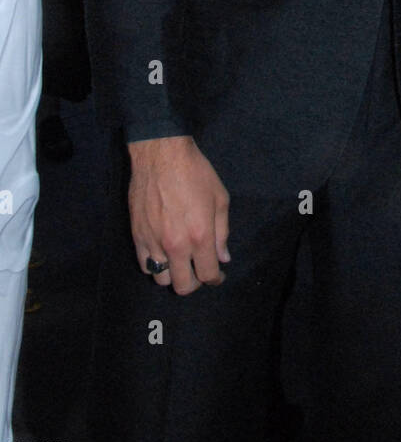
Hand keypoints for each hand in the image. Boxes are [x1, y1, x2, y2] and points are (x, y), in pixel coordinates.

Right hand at [127, 135, 230, 294]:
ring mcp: (153, 242)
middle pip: (183, 286)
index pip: (208, 274)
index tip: (218, 275)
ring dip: (173, 274)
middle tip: (199, 270)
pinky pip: (144, 265)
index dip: (216, 279)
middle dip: (195, 283)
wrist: (161, 155)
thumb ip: (222, 232)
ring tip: (180, 261)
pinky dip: (155, 265)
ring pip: (162, 279)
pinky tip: (162, 254)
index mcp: (200, 235)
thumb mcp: (220, 198)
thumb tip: (222, 257)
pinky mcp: (137, 236)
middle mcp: (176, 245)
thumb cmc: (196, 173)